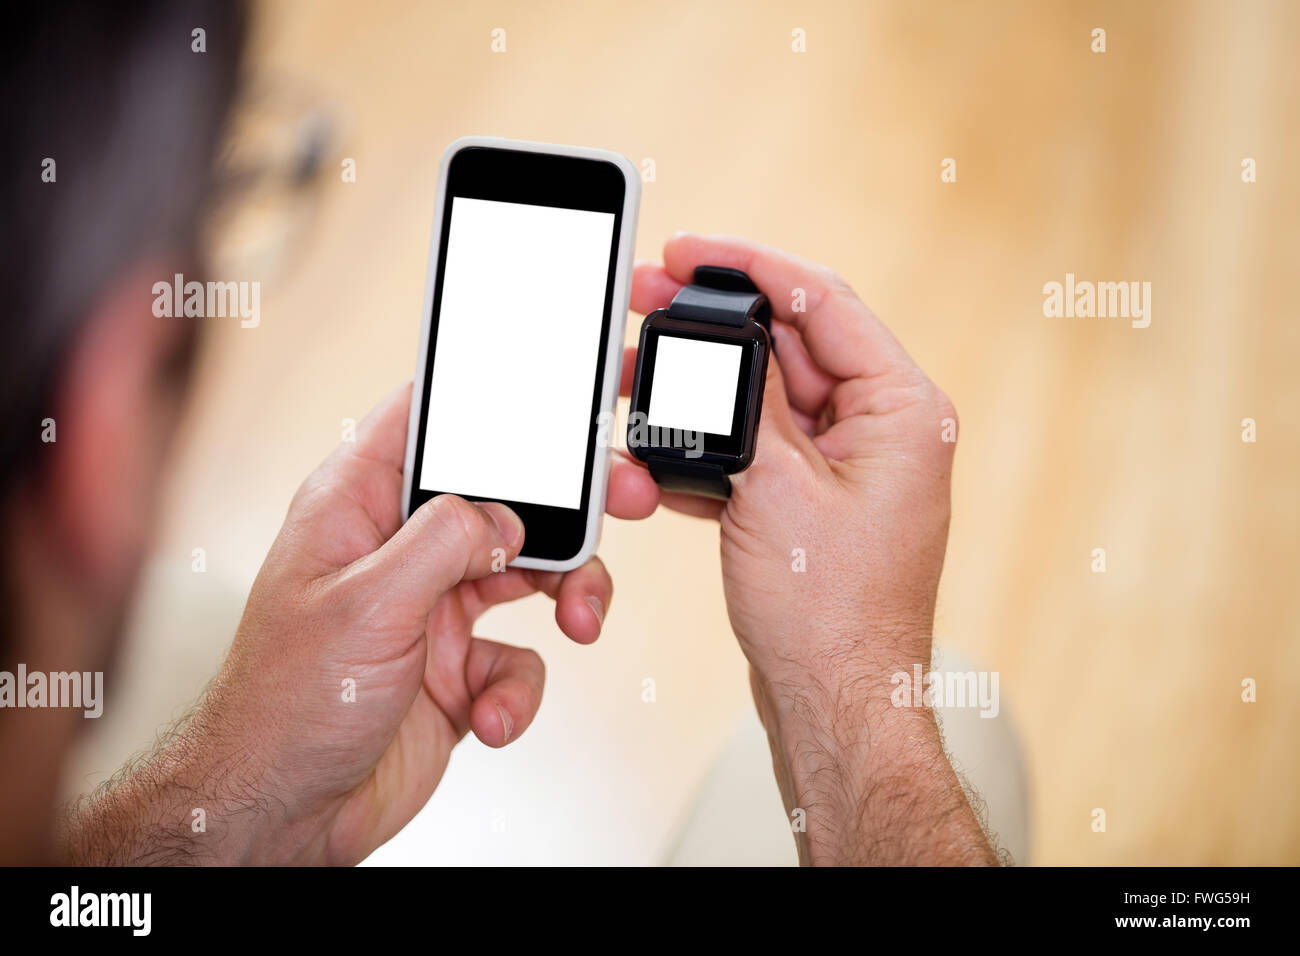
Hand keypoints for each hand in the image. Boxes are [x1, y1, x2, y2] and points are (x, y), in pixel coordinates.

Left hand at [61, 381, 654, 864]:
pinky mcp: (455, 666)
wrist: (284, 814)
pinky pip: (519, 657)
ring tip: (582, 620)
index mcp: (358, 505)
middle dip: (566, 507)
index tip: (561, 394)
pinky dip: (519, 690)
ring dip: (567, 595)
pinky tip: (489, 713)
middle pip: (502, 496)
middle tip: (623, 499)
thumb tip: (504, 516)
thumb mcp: (365, 603)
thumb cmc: (282, 706)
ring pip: (528, 572)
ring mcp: (431, 606)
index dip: (493, 398)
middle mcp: (398, 548)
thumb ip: (444, 541)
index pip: (430, 421)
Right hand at [622, 234, 995, 864]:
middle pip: (788, 345)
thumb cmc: (829, 615)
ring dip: (698, 392)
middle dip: (711, 326)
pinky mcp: (811, 501)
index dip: (750, 265)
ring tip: (633, 379)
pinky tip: (657, 455)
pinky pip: (754, 451)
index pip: (823, 301)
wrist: (832, 704)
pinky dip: (708, 447)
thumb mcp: (776, 489)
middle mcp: (882, 429)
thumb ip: (745, 401)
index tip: (688, 250)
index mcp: (902, 410)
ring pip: (761, 400)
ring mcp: (845, 467)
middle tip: (644, 300)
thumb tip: (717, 338)